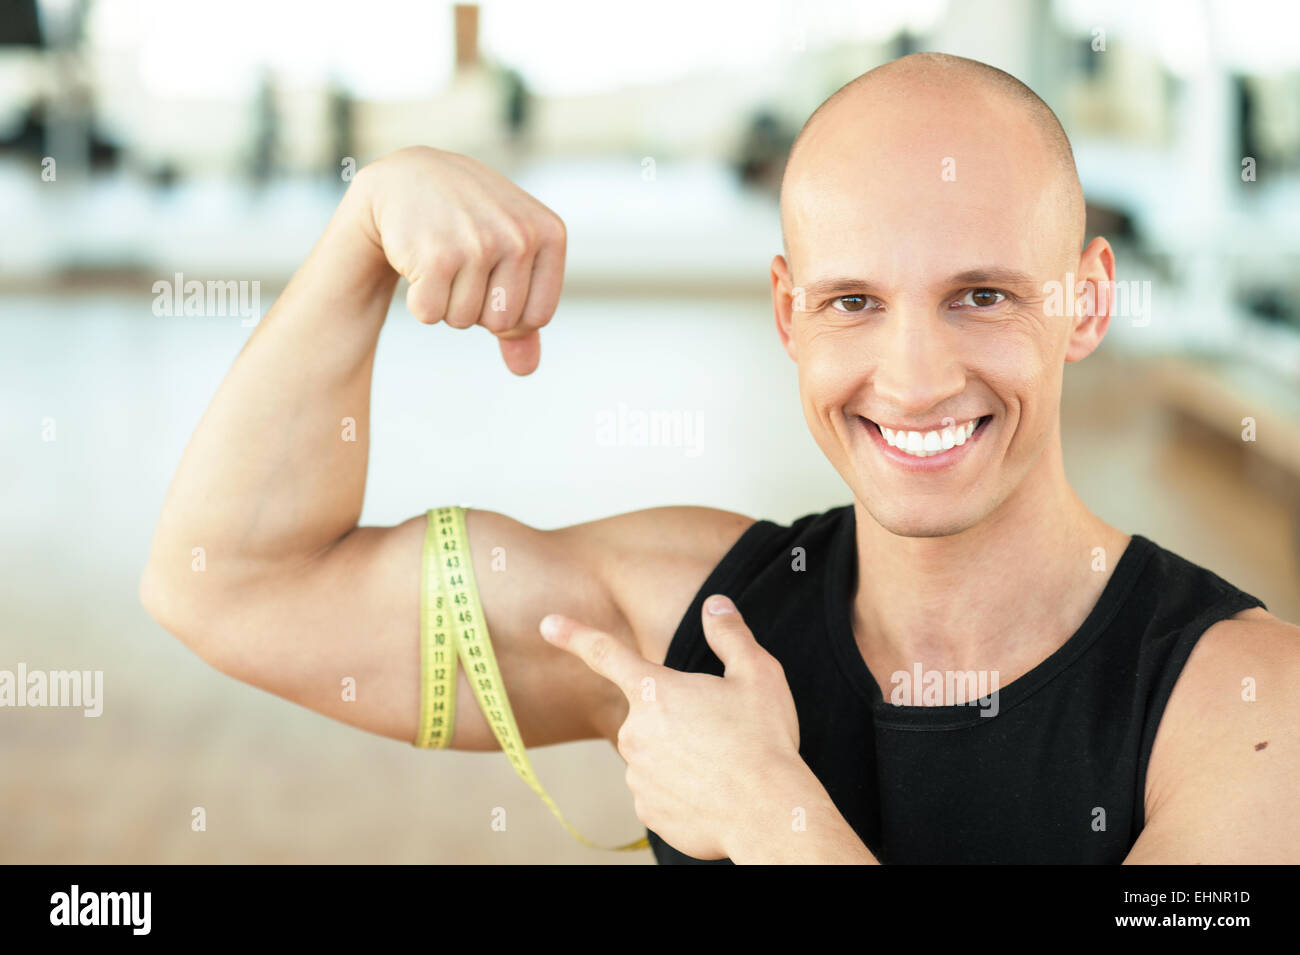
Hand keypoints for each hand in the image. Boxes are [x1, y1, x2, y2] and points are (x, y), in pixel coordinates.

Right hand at [351, 146, 566, 374]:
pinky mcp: (436, 256)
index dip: (508, 311)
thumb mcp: (509, 254)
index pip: (537, 317)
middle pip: (501, 324)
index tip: (491, 276)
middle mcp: (519, 236)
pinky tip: (419, 259)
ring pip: (463, 321)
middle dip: (475, 307)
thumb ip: (523, 313)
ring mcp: (479, 244)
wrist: (408, 179)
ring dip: (445, 301)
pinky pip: (431, 315)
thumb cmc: (468, 223)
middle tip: (461, 262)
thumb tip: (525, 370)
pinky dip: (419, 299)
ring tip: (441, 257)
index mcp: (549, 234)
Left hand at [540, 594, 801, 859]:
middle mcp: (637, 732)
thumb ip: (730, 635)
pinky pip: (660, 791)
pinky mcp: (647, 810)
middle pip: (650, 715)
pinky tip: (713, 794)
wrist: (766, 814)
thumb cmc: (763, 741)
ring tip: (723, 767)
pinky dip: (683, 791)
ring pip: (656, 755)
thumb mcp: (758, 675)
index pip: (606, 653)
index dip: (575, 635)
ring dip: (682, 757)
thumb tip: (715, 605)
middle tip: (722, 734)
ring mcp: (638, 774)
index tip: (547, 623)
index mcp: (656, 691)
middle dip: (678, 720)